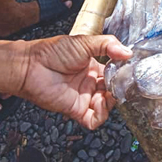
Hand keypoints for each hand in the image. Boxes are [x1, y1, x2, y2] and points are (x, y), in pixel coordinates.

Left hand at [17, 35, 132, 129]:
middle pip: (113, 91)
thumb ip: (107, 45)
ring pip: (107, 106)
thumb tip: (128, 52)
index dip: (122, 73)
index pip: (114, 74)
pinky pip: (93, 119)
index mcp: (93, 67)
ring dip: (112, 100)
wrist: (31, 65)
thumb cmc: (52, 52)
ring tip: (110, 91)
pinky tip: (101, 103)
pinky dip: (101, 115)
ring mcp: (84, 97)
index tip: (129, 70)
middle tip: (122, 82)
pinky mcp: (76, 109)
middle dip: (119, 87)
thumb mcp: (84, 42)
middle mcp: (90, 83)